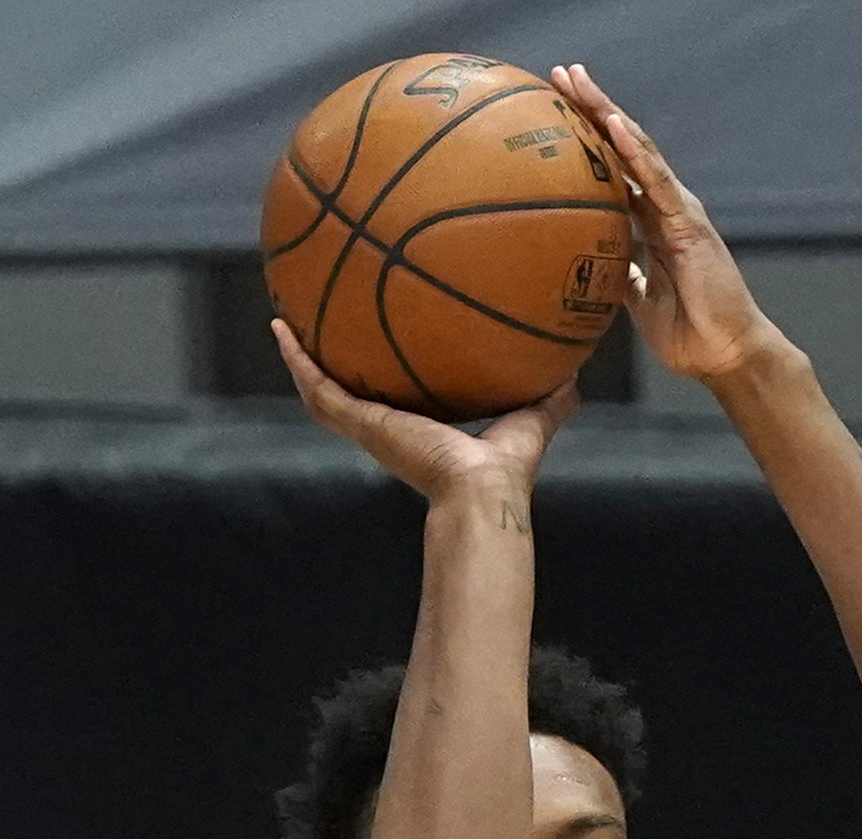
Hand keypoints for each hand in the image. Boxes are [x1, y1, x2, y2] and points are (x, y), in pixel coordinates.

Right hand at [273, 318, 576, 507]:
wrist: (484, 492)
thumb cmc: (509, 469)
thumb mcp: (535, 414)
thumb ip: (554, 394)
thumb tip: (579, 369)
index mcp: (425, 430)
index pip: (399, 398)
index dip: (385, 373)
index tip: (375, 345)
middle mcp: (393, 429)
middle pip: (353, 393)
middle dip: (334, 362)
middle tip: (317, 326)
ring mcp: (372, 429)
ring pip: (324, 391)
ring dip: (300, 359)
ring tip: (282, 322)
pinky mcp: (363, 425)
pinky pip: (320, 389)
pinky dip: (297, 361)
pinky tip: (281, 329)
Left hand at [550, 65, 770, 387]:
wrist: (725, 356)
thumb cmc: (690, 334)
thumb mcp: (641, 304)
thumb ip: (623, 278)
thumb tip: (592, 269)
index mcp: (653, 224)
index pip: (616, 170)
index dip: (588, 140)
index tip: (555, 111)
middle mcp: (666, 207)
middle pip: (624, 146)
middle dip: (592, 108)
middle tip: (559, 74)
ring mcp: (679, 210)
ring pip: (638, 150)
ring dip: (606, 112)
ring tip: (577, 81)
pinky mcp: (690, 223)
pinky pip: (657, 181)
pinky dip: (635, 151)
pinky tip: (612, 124)